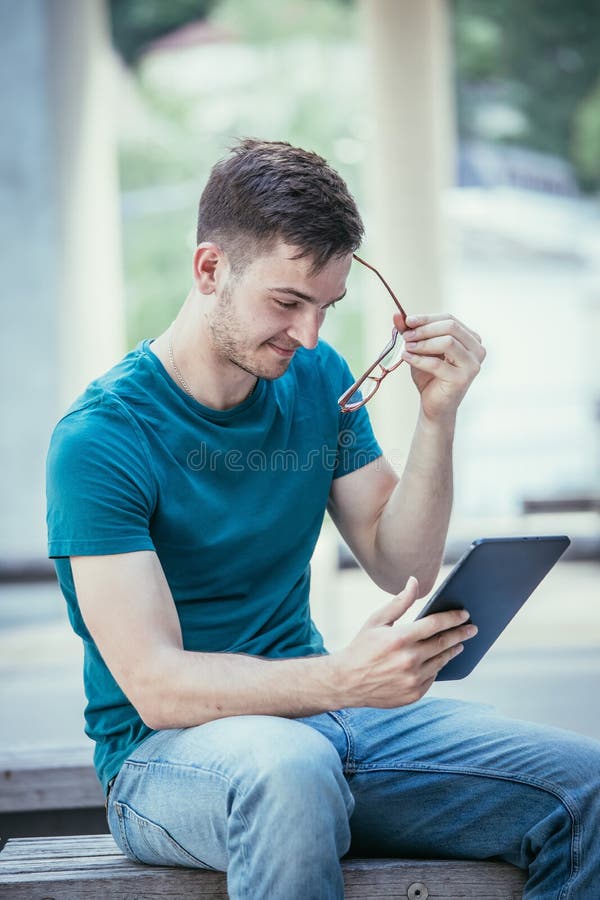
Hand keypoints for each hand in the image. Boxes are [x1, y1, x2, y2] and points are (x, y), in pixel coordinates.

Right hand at [332, 576, 477, 707]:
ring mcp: (412, 679)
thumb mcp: (376, 621)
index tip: (465, 614)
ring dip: (453, 650)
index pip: (435, 624)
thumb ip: (399, 602)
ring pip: (441, 661)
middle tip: (472, 628)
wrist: (347, 682)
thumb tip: (414, 581)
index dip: (453, 618)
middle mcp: (408, 660)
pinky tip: (440, 659)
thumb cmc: (362, 647)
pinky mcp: (414, 694)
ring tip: (460, 643)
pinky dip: (438, 666)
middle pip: (443, 643)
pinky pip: (433, 677)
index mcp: (399, 638)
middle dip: (461, 634)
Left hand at [394, 312, 485, 424]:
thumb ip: (412, 332)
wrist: (434, 405)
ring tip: (406, 347)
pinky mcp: (462, 379)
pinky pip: (438, 364)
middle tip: (406, 336)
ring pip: (447, 342)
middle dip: (425, 329)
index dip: (427, 318)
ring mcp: (472, 365)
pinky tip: (407, 358)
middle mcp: (477, 350)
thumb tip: (397, 316)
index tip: (407, 321)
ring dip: (423, 343)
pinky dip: (419, 359)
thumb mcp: (420, 349)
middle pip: (451, 327)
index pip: (450, 319)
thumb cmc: (430, 375)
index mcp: (471, 339)